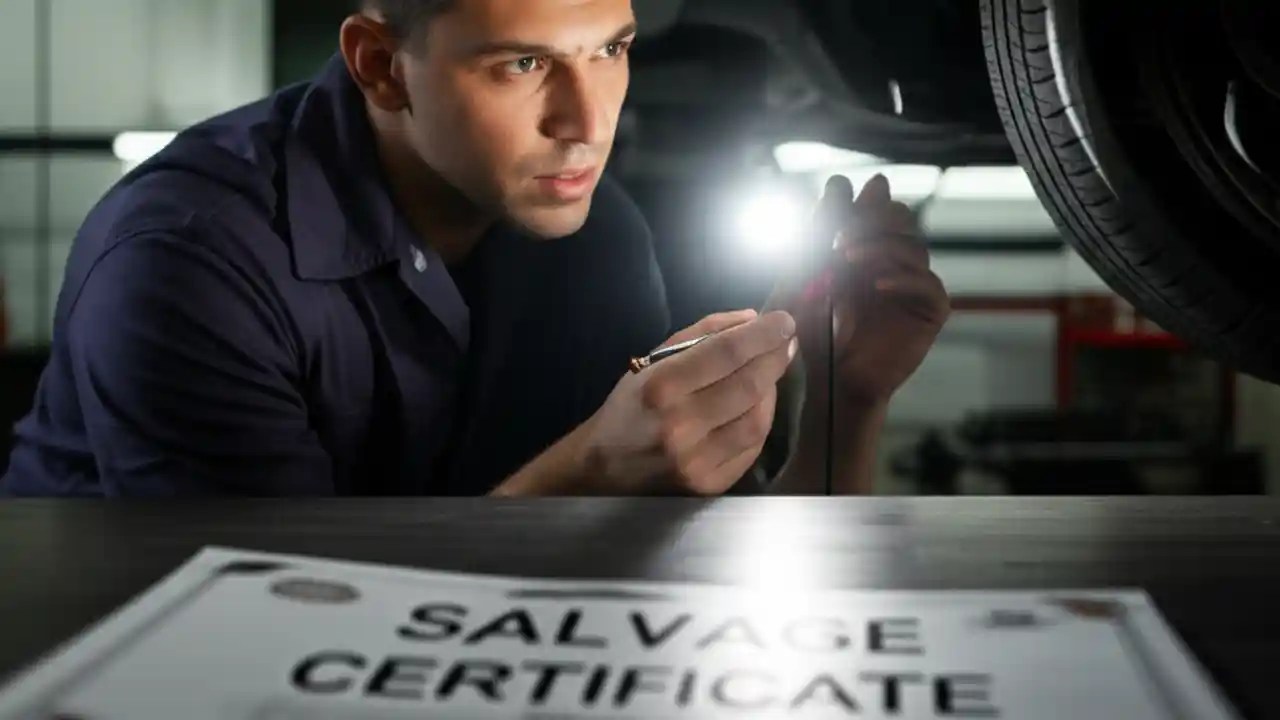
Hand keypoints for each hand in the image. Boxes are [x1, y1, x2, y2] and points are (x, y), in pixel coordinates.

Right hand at [570, 309, 797, 494]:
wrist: (602, 468)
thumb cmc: (630, 407)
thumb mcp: (653, 362)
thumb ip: (702, 336)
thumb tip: (752, 320)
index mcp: (661, 386)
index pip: (726, 353)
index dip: (762, 334)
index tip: (784, 321)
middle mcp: (680, 425)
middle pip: (748, 385)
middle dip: (775, 358)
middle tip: (787, 342)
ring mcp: (697, 460)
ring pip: (757, 419)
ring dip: (771, 391)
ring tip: (769, 374)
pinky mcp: (709, 485)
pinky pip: (752, 448)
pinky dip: (760, 422)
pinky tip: (757, 407)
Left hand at [776, 174, 949, 407]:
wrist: (832, 381)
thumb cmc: (817, 332)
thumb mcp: (810, 276)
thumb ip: (822, 231)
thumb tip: (838, 182)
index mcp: (872, 248)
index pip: (880, 207)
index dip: (862, 204)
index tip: (835, 214)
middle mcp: (898, 261)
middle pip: (901, 218)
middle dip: (871, 220)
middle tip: (840, 236)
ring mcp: (916, 285)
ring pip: (913, 246)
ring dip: (879, 247)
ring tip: (846, 259)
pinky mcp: (930, 311)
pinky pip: (928, 284)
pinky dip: (902, 280)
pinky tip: (876, 286)